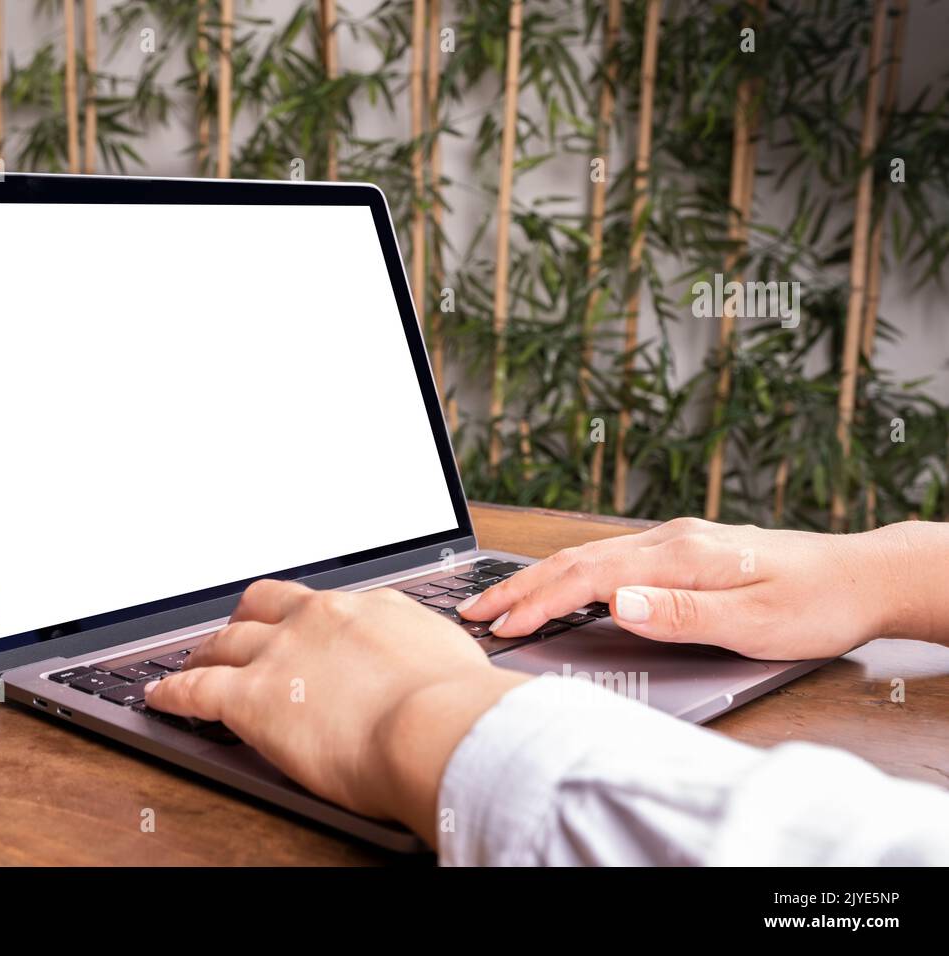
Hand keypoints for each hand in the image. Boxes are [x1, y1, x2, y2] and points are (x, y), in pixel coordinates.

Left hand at [145, 580, 527, 842]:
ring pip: (226, 640)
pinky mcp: (250, 694)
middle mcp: (320, 618)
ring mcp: (281, 652)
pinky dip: (172, 690)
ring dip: (205, 650)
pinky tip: (161, 697)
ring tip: (193, 662)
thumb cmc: (460, 708)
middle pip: (265, 605)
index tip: (300, 629)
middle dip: (246, 618)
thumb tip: (431, 669)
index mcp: (370, 608)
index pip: (324, 606)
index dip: (303, 619)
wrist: (439, 727)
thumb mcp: (451, 662)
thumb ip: (425, 657)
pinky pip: (196, 686)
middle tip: (235, 634)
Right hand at [459, 517, 946, 659]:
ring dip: (539, 579)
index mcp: (679, 556)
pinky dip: (570, 575)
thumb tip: (615, 602)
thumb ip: (680, 612)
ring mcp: (675, 543)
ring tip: (502, 601)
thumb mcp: (754, 620)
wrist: (864, 575)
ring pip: (588, 557)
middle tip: (472, 609)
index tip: (498, 626)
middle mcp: (670, 541)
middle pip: (575, 560)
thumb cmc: (816, 603)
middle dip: (518, 586)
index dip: (536, 602)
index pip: (586, 578)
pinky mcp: (684, 552)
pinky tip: (562, 587)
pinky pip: (609, 559)